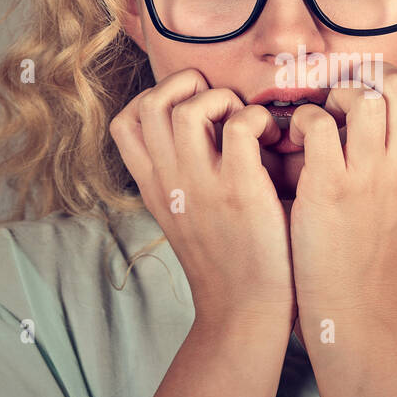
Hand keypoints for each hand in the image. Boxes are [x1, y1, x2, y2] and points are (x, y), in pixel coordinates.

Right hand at [109, 68, 296, 334]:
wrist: (243, 310)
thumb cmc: (227, 261)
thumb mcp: (185, 217)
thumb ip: (182, 177)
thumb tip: (203, 135)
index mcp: (154, 186)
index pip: (124, 123)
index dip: (154, 99)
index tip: (189, 109)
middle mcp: (170, 181)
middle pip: (150, 103)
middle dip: (186, 85)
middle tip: (220, 106)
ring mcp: (201, 185)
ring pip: (189, 107)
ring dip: (222, 99)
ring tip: (246, 123)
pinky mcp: (239, 189)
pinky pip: (240, 125)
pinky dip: (258, 119)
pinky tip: (272, 140)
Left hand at [285, 61, 396, 321]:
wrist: (352, 305)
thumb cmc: (369, 254)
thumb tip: (392, 126)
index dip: (396, 86)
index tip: (370, 101)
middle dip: (365, 79)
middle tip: (340, 101)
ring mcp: (368, 174)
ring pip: (362, 95)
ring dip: (333, 95)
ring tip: (320, 120)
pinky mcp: (329, 185)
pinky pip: (319, 122)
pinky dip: (302, 121)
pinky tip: (296, 143)